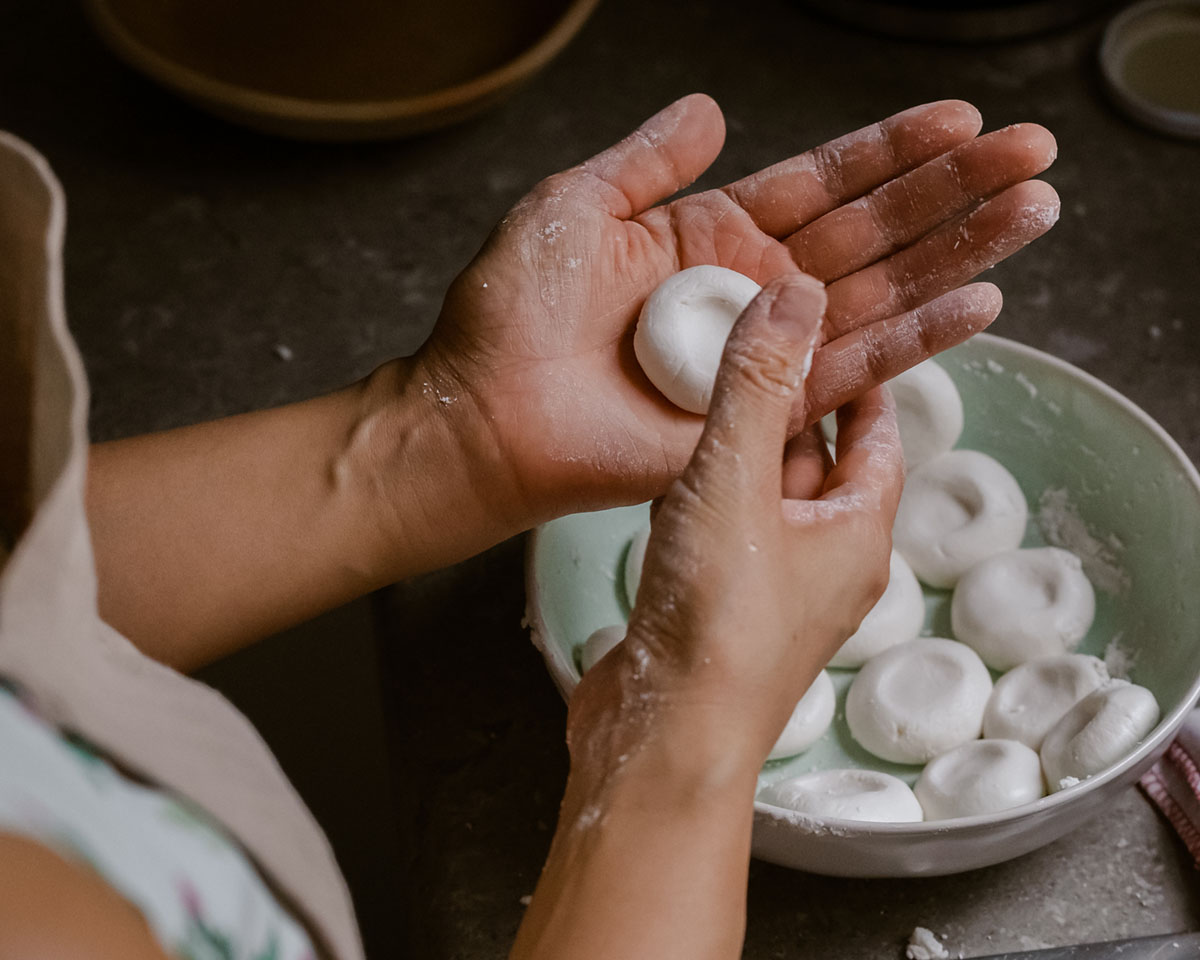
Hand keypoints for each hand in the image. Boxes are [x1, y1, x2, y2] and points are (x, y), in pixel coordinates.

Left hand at [417, 94, 1056, 526]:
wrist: (486, 411)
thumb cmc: (511, 312)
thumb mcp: (578, 204)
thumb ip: (651, 159)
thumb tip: (713, 109)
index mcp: (710, 236)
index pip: (822, 184)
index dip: (891, 152)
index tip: (962, 121)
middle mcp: (750, 292)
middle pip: (871, 234)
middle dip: (952, 194)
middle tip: (1034, 153)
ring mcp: (762, 354)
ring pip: (880, 296)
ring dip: (958, 255)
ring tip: (1032, 210)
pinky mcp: (763, 412)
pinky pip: (852, 372)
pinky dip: (916, 340)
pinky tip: (978, 302)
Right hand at [512, 274, 903, 959]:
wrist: (664, 735)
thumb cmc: (717, 620)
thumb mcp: (736, 481)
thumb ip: (758, 386)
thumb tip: (797, 294)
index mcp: (856, 532)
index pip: (878, 436)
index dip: (862, 380)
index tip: (840, 330)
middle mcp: (823, 562)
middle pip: (819, 463)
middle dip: (791, 403)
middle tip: (761, 342)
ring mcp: (770, 590)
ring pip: (764, 497)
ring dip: (742, 447)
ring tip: (710, 389)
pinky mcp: (719, 609)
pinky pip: (722, 531)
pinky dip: (704, 494)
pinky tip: (669, 473)